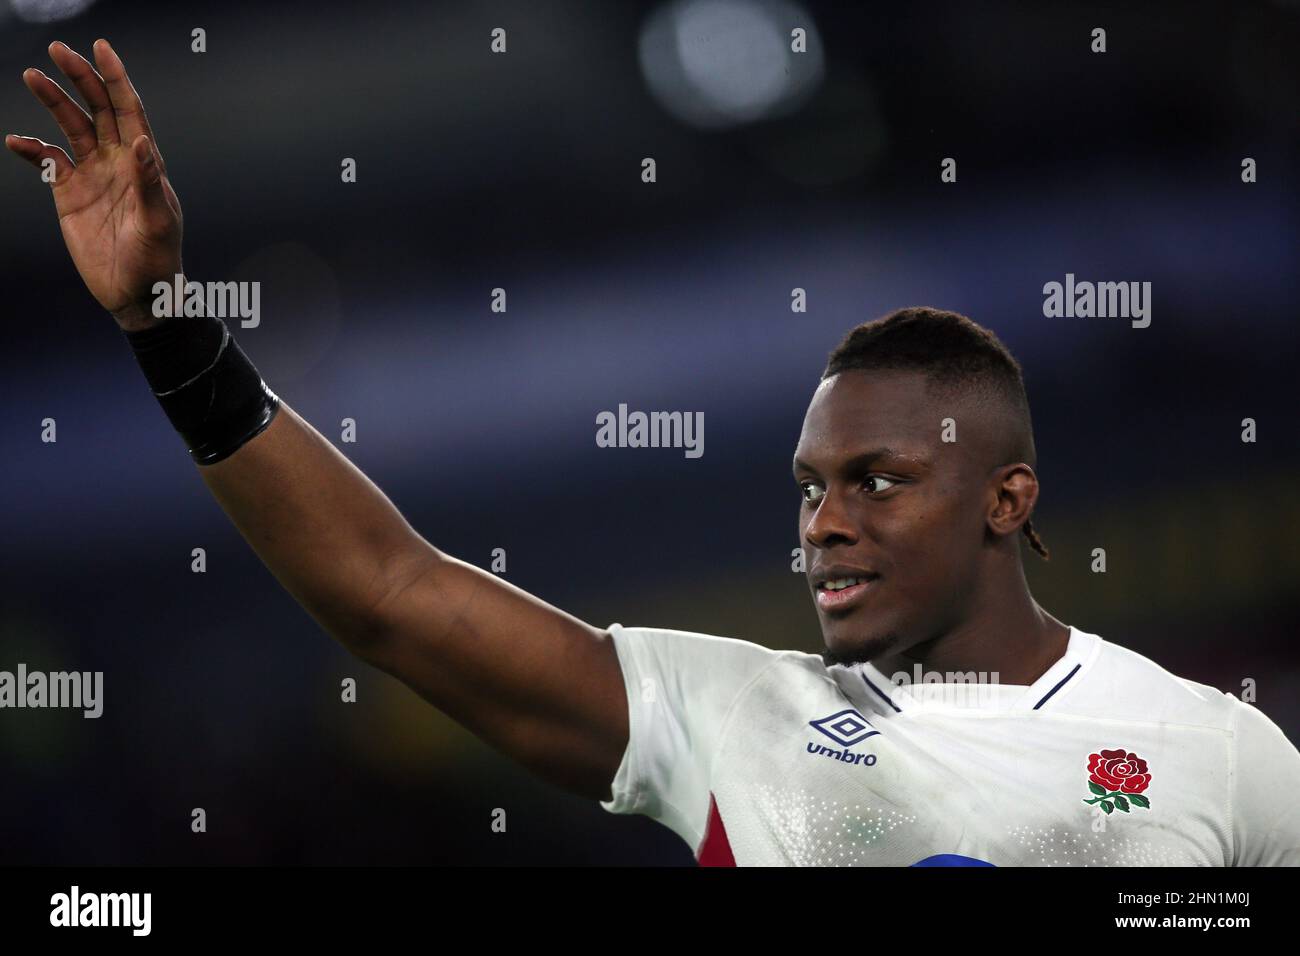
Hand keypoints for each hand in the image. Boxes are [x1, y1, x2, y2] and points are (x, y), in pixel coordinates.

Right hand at [6, 39, 182, 330]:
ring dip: (54, 101)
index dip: (117, 79)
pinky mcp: (70, 194)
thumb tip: (141, 143)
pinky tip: (16, 139)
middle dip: (81, 77)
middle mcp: (118, 162)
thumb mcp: (157, 223)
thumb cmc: (157, 262)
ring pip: (70, 127)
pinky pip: (48, 161)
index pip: (129, 111)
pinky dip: (31, 148)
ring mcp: (93, 175)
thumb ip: (149, 183)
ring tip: (33, 75)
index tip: (102, 48)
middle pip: (98, 109)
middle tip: (58, 49)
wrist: (137, 295)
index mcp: (144, 163)